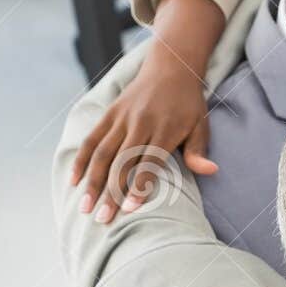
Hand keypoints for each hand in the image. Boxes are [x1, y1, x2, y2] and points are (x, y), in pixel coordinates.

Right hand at [72, 54, 213, 223]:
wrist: (170, 67)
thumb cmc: (189, 104)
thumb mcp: (200, 125)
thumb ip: (198, 151)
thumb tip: (211, 171)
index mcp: (165, 129)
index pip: (149, 162)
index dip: (138, 186)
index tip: (129, 209)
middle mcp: (140, 123)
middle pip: (122, 162)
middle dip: (111, 192)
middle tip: (103, 219)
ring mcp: (122, 118)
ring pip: (102, 153)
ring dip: (91, 181)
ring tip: (85, 207)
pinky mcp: (109, 113)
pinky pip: (92, 139)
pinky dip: (82, 160)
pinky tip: (74, 181)